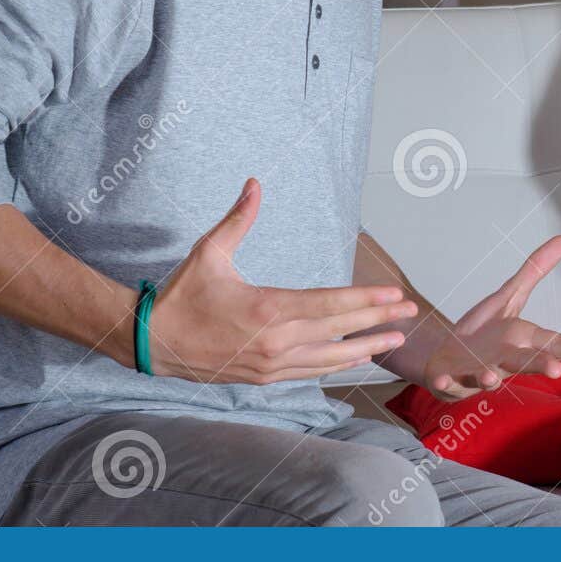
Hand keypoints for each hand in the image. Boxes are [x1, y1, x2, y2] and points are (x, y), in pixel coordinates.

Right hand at [145, 178, 418, 383]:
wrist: (150, 342)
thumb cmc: (181, 294)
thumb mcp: (209, 252)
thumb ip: (238, 219)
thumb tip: (254, 184)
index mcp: (267, 308)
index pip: (330, 305)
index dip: (366, 300)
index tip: (395, 296)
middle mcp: (275, 341)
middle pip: (339, 332)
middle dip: (378, 322)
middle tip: (410, 316)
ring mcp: (271, 364)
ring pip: (328, 359)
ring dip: (364, 349)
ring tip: (392, 341)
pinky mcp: (264, 378)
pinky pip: (309, 372)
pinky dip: (335, 365)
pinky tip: (354, 358)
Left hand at [422, 235, 560, 400]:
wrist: (444, 356)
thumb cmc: (483, 332)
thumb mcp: (508, 297)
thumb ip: (534, 272)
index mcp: (520, 340)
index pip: (551, 343)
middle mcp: (503, 359)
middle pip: (524, 362)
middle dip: (539, 365)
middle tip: (557, 371)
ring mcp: (476, 371)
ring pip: (487, 376)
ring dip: (489, 377)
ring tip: (491, 377)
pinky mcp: (449, 379)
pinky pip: (446, 383)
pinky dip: (443, 383)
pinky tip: (439, 379)